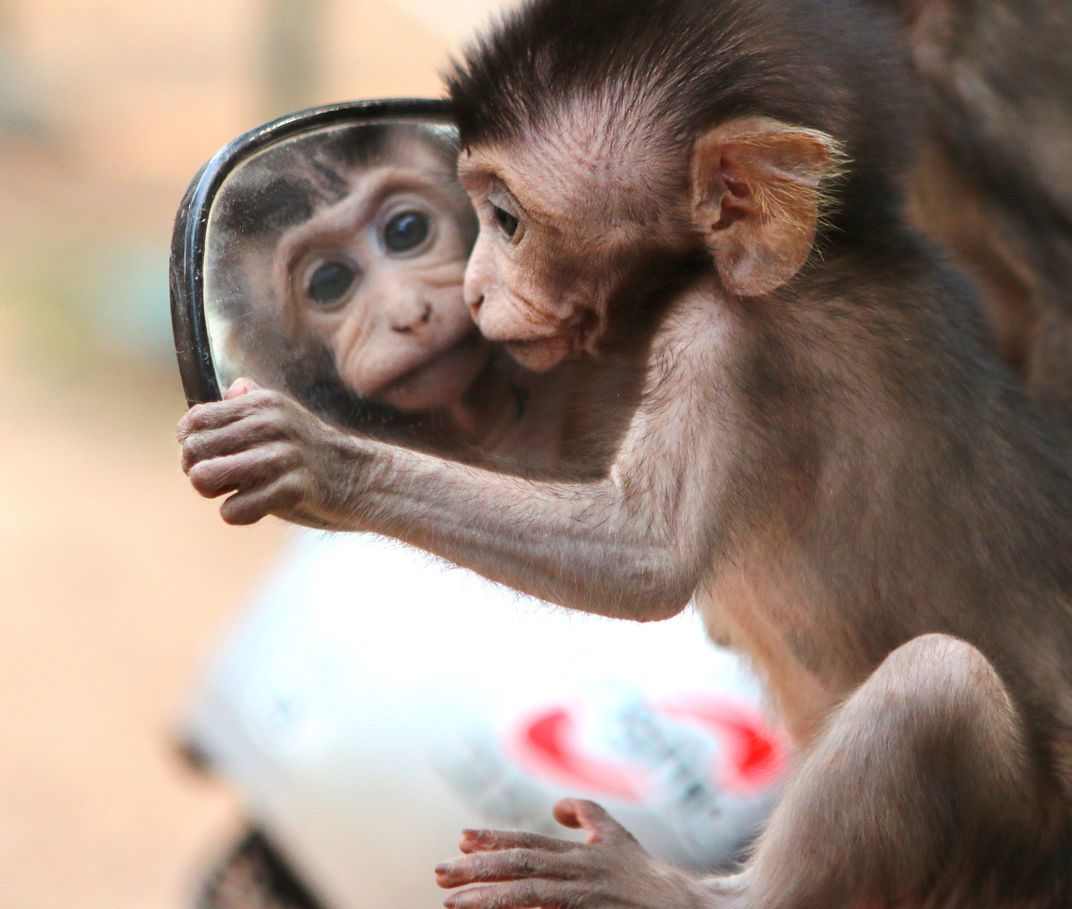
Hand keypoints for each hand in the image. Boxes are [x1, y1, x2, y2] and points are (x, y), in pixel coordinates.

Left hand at [177, 378, 354, 525]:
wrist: (359, 477)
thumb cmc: (310, 451)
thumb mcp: (286, 416)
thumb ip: (253, 402)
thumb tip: (234, 387)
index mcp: (263, 403)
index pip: (195, 421)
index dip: (189, 444)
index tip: (208, 455)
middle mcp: (270, 425)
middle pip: (193, 450)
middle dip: (197, 470)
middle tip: (221, 479)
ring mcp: (281, 457)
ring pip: (204, 478)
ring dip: (213, 492)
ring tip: (233, 491)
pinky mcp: (292, 489)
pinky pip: (232, 510)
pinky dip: (238, 513)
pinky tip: (256, 508)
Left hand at [435, 798, 708, 908]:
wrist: (689, 908)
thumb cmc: (650, 877)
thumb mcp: (617, 837)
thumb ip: (588, 816)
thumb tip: (556, 806)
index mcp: (580, 852)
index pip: (527, 843)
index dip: (493, 840)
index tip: (460, 840)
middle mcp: (579, 871)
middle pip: (519, 865)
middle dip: (477, 868)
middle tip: (440, 873)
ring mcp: (584, 897)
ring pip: (527, 894)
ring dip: (487, 897)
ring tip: (452, 902)